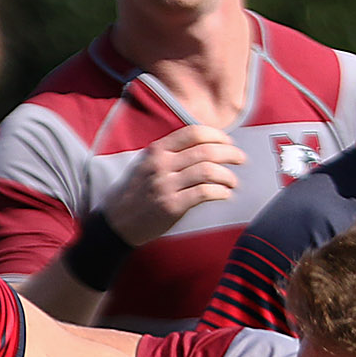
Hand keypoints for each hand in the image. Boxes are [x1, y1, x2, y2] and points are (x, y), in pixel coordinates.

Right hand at [102, 125, 245, 246]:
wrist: (115, 224)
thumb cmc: (134, 194)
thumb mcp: (145, 165)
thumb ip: (169, 154)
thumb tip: (204, 147)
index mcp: (156, 150)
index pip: (194, 133)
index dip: (217, 136)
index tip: (229, 143)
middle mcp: (161, 165)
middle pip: (206, 151)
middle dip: (230, 154)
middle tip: (241, 160)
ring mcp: (165, 185)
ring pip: (208, 171)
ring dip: (227, 175)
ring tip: (233, 182)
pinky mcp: (171, 206)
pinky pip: (204, 193)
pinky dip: (220, 192)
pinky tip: (224, 194)